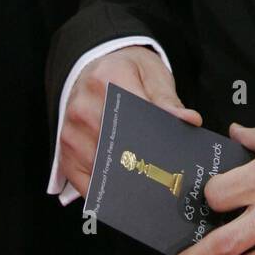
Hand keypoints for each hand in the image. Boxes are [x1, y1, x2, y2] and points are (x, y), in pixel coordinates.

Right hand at [59, 45, 201, 197]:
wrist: (95, 65)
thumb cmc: (127, 70)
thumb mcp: (152, 73)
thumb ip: (168, 99)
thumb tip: (189, 120)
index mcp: (109, 78)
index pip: (136, 116)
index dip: (156, 138)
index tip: (174, 155)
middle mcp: (83, 106)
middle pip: (118, 146)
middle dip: (143, 163)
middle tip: (167, 175)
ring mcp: (71, 132)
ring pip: (102, 169)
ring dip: (125, 180)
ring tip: (149, 181)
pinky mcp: (65, 152)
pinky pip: (86, 183)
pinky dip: (106, 189)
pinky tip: (125, 188)